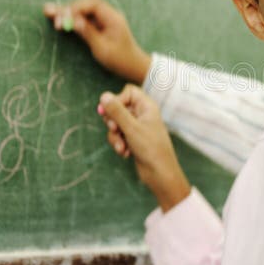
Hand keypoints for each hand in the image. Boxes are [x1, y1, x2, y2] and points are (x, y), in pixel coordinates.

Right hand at [43, 0, 151, 83]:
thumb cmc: (120, 60)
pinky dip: (72, 18)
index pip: (92, 4)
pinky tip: (58, 18)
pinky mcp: (100, 25)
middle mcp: (109, 15)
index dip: (75, 7)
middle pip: (86, 4)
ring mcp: (105, 19)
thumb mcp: (102, 48)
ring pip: (83, 10)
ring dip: (67, 11)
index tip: (62, 16)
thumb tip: (73, 20)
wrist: (133, 66)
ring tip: (47, 11)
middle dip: (68, 8)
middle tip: (50, 13)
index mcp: (113, 18)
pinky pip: (85, 18)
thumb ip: (88, 33)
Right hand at [98, 84, 190, 210]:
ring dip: (115, 136)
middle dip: (112, 121)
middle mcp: (143, 114)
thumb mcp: (131, 128)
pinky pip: (119, 136)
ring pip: (116, 124)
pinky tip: (125, 153)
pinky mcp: (133, 139)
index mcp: (147, 106)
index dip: (117, 99)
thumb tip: (104, 96)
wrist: (160, 173)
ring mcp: (138, 127)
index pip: (128, 91)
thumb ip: (117, 111)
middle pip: (118, 107)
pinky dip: (119, 144)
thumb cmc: (150, 148)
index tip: (108, 110)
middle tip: (115, 129)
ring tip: (121, 147)